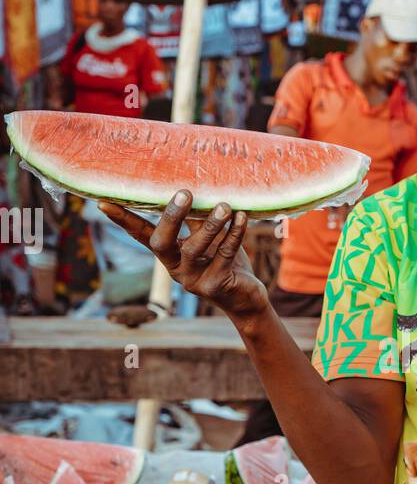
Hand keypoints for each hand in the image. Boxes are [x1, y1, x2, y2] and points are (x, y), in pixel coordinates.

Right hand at [98, 191, 268, 320]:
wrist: (245, 298)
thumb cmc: (224, 260)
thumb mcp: (207, 237)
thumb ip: (196, 218)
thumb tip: (188, 185)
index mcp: (168, 254)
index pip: (140, 234)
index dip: (123, 220)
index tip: (103, 203)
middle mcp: (174, 267)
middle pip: (161, 243)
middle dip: (171, 217)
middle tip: (184, 192)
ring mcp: (192, 279)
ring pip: (194, 249)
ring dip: (211, 225)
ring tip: (225, 206)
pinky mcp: (214, 286)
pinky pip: (224, 255)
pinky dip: (234, 235)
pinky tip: (241, 217)